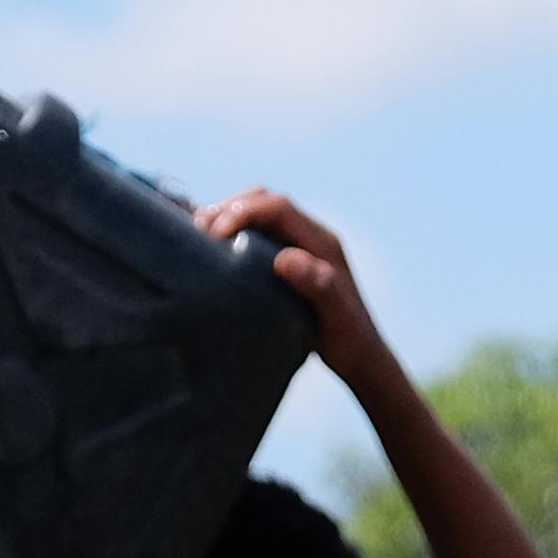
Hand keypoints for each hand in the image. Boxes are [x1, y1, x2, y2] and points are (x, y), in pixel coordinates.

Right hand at [200, 191, 394, 383]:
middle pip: (264, 202)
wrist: (359, 355)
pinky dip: (232, 233)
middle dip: (230, 207)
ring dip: (227, 217)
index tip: (216, 233)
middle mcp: (309, 236)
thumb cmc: (348, 337)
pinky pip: (256, 235)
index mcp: (321, 240)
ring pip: (258, 214)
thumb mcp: (335, 314)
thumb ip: (317, 283)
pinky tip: (211, 249)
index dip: (243, 211)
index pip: (278, 208)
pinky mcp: (286, 261)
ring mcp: (297, 247)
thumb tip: (285, 259)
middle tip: (199, 229)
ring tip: (198, 235)